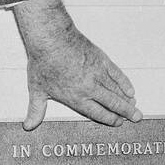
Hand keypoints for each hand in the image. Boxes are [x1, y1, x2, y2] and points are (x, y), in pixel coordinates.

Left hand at [13, 0, 141, 128]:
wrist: (51, 39)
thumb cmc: (43, 63)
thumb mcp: (37, 89)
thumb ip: (36, 110)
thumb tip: (28, 126)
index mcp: (75, 98)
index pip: (97, 113)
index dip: (110, 119)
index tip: (118, 123)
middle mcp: (89, 88)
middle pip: (112, 104)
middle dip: (126, 113)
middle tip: (137, 118)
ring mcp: (97, 74)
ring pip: (117, 91)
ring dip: (127, 100)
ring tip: (136, 107)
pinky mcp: (101, 60)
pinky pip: (117, 74)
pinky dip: (125, 83)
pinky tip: (130, 90)